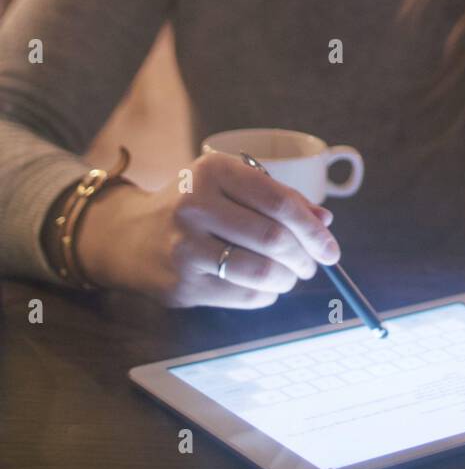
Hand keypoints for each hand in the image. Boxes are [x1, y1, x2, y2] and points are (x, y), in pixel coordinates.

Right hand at [74, 151, 341, 307]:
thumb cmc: (195, 205)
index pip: (280, 202)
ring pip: (261, 272)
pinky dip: (265, 295)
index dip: (313, 229)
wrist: (130, 236)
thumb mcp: (231, 185)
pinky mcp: (182, 284)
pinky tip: (266, 288)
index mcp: (214, 171)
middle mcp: (196, 205)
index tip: (331, 247)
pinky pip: (242, 297)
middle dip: (305, 257)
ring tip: (291, 276)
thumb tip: (325, 221)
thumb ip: (280, 198)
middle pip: (274, 239)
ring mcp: (186, 247)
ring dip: (287, 279)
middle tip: (313, 265)